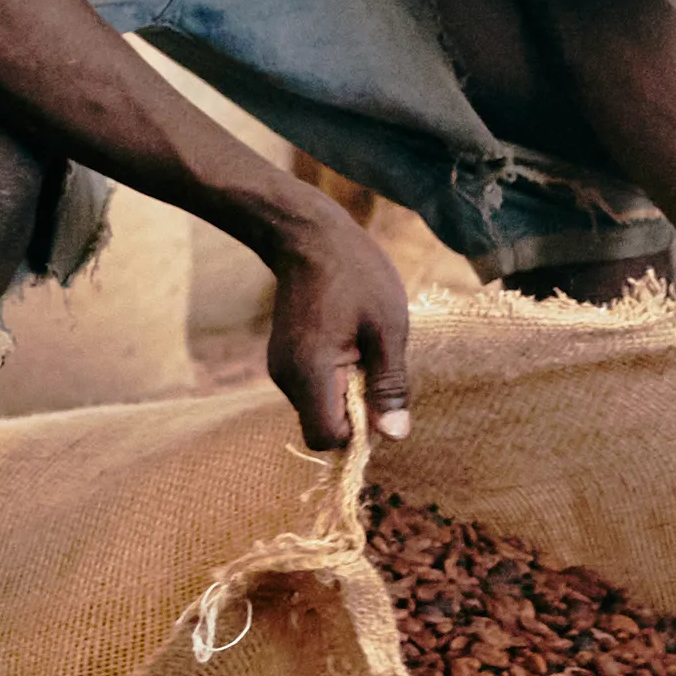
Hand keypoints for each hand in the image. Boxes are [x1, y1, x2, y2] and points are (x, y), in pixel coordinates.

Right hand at [263, 204, 411, 449]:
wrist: (309, 237)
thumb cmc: (357, 275)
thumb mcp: (388, 328)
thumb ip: (389, 385)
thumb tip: (394, 435)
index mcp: (310, 372)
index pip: (327, 438)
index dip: (360, 431)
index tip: (380, 396)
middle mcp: (286, 379)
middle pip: (323, 427)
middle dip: (356, 410)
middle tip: (375, 362)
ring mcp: (281, 369)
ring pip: (320, 408)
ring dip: (348, 391)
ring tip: (362, 344)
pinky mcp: (284, 360)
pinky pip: (314, 389)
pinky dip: (336, 377)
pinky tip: (348, 340)